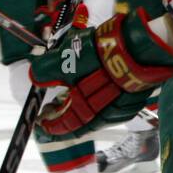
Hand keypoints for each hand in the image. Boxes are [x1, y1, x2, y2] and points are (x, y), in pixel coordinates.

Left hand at [31, 6, 172, 139]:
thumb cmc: (100, 56)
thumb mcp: (64, 60)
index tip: (42, 123)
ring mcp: (122, 108)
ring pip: (100, 116)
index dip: (52, 125)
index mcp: (85, 111)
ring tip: (75, 98)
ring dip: (86, 110)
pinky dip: (104, 103)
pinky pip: (116, 106)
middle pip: (83, 124)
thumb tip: (36, 75)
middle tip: (55, 110)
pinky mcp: (136, 98)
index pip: (65, 125)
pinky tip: (100, 92)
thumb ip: (46, 70)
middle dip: (67, 118)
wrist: (136, 46)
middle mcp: (105, 115)